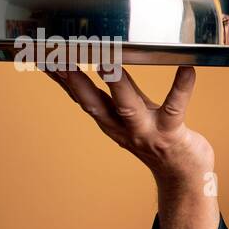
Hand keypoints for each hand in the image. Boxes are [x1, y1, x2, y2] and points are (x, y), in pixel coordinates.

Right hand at [43, 64, 214, 182]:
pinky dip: (181, 88)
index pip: (78, 95)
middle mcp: (122, 127)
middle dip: (75, 81)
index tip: (41, 55)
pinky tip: (187, 70)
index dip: (59, 77)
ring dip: (117, 85)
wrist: (182, 174)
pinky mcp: (171, 132)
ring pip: (128, 106)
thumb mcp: (128, 114)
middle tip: (60, 57)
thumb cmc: (155, 138)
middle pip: (93, 102)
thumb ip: (114, 90)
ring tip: (109, 62)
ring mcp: (145, 131)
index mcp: (109, 120)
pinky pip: (176, 108)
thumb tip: (100, 63)